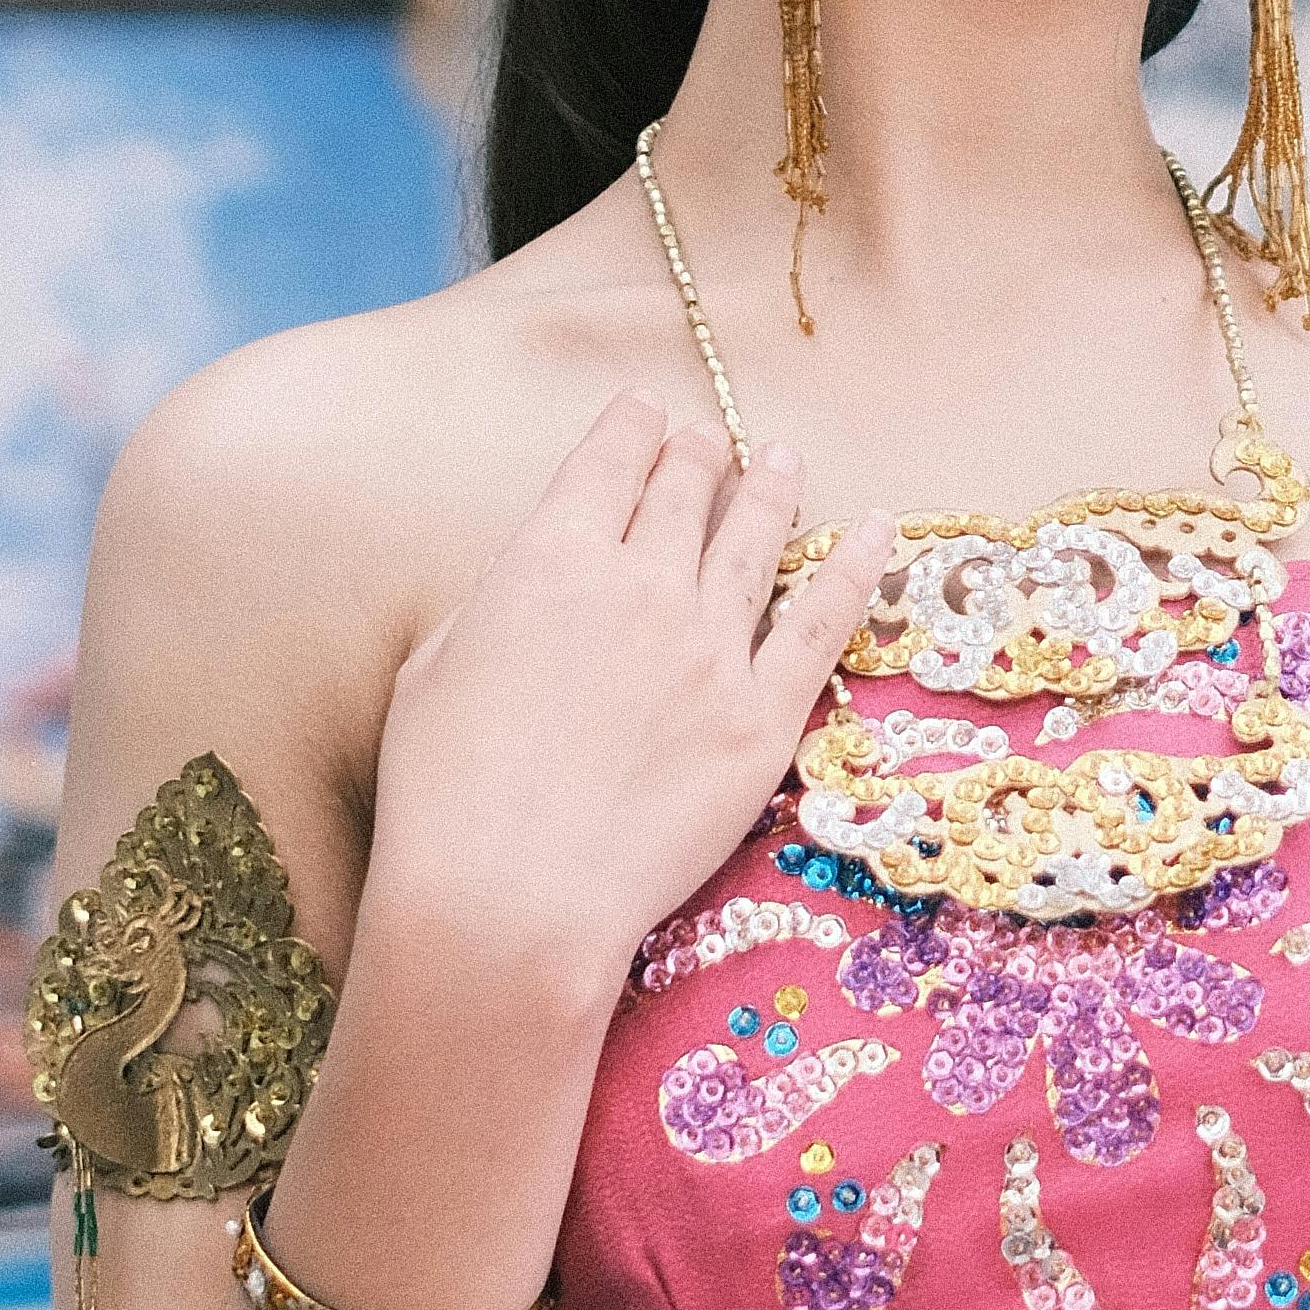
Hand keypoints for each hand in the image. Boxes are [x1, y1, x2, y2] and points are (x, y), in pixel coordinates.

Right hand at [362, 397, 875, 1001]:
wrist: (508, 898)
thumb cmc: (446, 795)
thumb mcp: (435, 666)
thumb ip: (501, 603)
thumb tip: (542, 578)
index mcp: (551, 560)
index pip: (606, 464)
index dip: (631, 428)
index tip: (646, 411)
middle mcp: (641, 585)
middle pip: (684, 494)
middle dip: (697, 455)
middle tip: (711, 437)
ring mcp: (711, 650)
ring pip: (754, 542)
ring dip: (770, 490)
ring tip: (781, 458)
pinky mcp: (763, 719)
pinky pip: (824, 624)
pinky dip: (855, 568)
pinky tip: (874, 529)